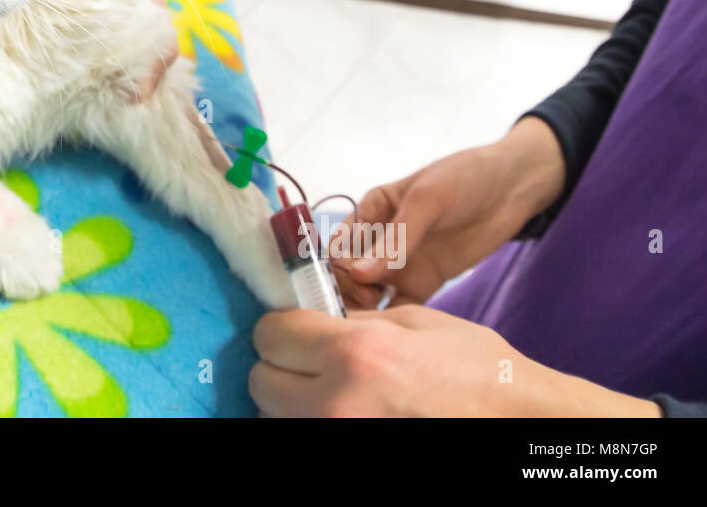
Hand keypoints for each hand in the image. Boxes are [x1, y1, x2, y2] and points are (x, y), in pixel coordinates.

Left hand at [249, 305, 660, 416]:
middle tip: (316, 363)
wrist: (518, 424)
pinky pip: (301, 434)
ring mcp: (338, 440)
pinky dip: (311, 421)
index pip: (270, 334)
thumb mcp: (413, 323)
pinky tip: (344, 412)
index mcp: (354, 355)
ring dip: (293, 400)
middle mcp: (336, 404)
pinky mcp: (346, 460)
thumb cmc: (476, 371)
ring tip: (337, 392)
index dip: (283, 328)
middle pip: (262, 380)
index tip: (299, 331)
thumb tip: (310, 321)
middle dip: (283, 366)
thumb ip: (351, 321)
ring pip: (275, 414)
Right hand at [333, 117, 565, 308]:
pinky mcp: (424, 281)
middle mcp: (379, 239)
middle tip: (371, 304)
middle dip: (351, 291)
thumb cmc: (465, 178)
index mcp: (371, 211)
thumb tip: (359, 273)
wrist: (514, 187)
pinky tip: (399, 332)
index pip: (339, 244)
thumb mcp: (428, 200)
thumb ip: (396, 238)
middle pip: (349, 273)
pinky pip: (402, 305)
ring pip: (370, 292)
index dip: (340, 266)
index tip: (356, 283)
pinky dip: (396, 319)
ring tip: (379, 324)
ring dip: (368, 308)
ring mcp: (401, 262)